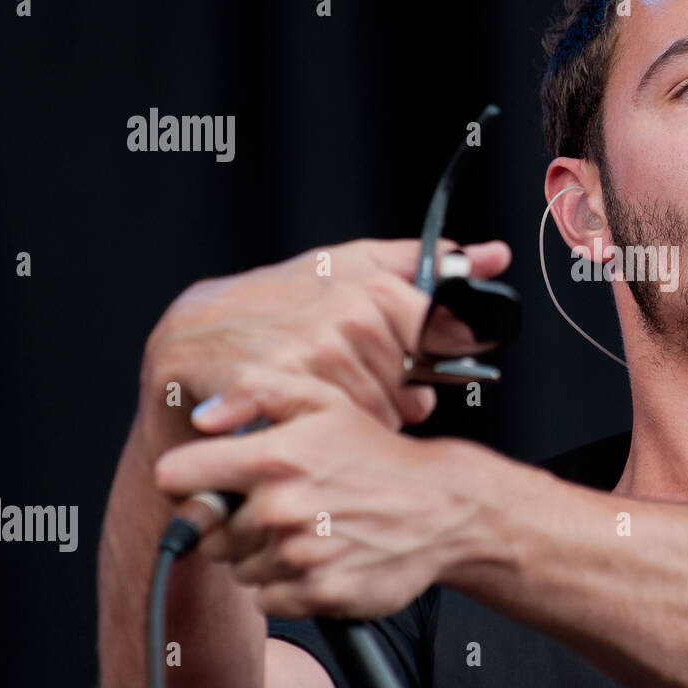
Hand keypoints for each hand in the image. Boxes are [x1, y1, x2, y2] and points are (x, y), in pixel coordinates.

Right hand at [139, 236, 511, 450]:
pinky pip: (340, 432)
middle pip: (415, 391)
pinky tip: (308, 415)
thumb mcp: (351, 265)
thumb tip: (494, 255)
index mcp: (376, 289)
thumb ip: (427, 263)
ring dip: (363, 419)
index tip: (411, 365)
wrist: (193, 336)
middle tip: (351, 381)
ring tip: (326, 396)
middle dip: (392, 396)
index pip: (444, 345)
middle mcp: (350, 320)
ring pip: (382, 418)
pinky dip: (331, 432)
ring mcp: (316, 358)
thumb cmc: (278, 302)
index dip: (428, 363)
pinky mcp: (283, 393)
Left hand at [153, 370, 499, 618]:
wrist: (445, 508)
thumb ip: (256, 390)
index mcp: (273, 457)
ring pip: (238, 567)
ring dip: (263, 554)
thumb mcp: (324, 401)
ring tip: (309, 529)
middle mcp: (280, 508)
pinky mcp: (317, 594)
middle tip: (282, 504)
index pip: (177, 477)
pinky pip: (267, 600)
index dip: (190, 479)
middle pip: (208, 531)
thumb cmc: (379, 455)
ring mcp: (299, 555)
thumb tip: (201, 419)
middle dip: (234, 520)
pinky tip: (320, 557)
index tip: (212, 481)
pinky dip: (286, 586)